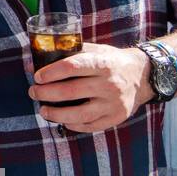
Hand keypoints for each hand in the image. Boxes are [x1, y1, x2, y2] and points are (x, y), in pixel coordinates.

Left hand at [29, 42, 152, 133]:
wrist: (143, 76)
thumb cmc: (111, 61)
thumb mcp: (96, 50)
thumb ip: (68, 53)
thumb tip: (33, 62)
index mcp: (103, 63)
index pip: (73, 66)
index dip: (51, 72)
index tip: (37, 76)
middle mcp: (110, 84)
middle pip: (72, 91)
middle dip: (47, 93)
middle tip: (33, 92)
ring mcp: (114, 103)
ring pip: (81, 114)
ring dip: (57, 114)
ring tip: (43, 111)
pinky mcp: (117, 117)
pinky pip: (91, 125)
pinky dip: (74, 125)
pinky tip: (63, 121)